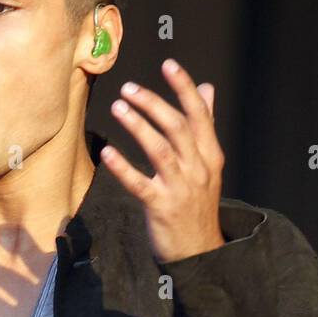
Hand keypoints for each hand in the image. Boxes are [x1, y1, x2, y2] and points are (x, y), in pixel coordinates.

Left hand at [101, 58, 225, 261]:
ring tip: (118, 108)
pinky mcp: (161, 208)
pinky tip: (107, 152)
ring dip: (138, 126)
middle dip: (153, 103)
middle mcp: (197, 169)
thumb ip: (206, 126)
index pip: (199, 114)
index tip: (168, 64)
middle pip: (177, 127)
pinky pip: (139, 184)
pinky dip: (123, 167)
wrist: (200, 252)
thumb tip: (208, 89)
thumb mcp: (209, 165)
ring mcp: (180, 188)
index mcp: (210, 156)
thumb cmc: (198, 205)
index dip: (184, 88)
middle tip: (128, 88)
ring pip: (160, 150)